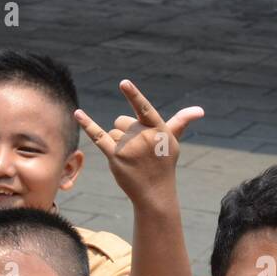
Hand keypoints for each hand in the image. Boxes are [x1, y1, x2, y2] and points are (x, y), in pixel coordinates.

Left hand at [74, 79, 202, 205]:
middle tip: (136, 151)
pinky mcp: (115, 156)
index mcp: (158, 129)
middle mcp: (143, 136)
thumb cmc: (163, 165)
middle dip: (125, 132)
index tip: (124, 83)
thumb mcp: (173, 142)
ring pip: (113, 132)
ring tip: (130, 158)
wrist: (155, 192)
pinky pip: (98, 136)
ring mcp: (128, 146)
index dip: (133, 95)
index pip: (143, 108)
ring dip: (117, 143)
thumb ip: (180, 122)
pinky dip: (87, 124)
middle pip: (122, 121)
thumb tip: (199, 110)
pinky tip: (77, 113)